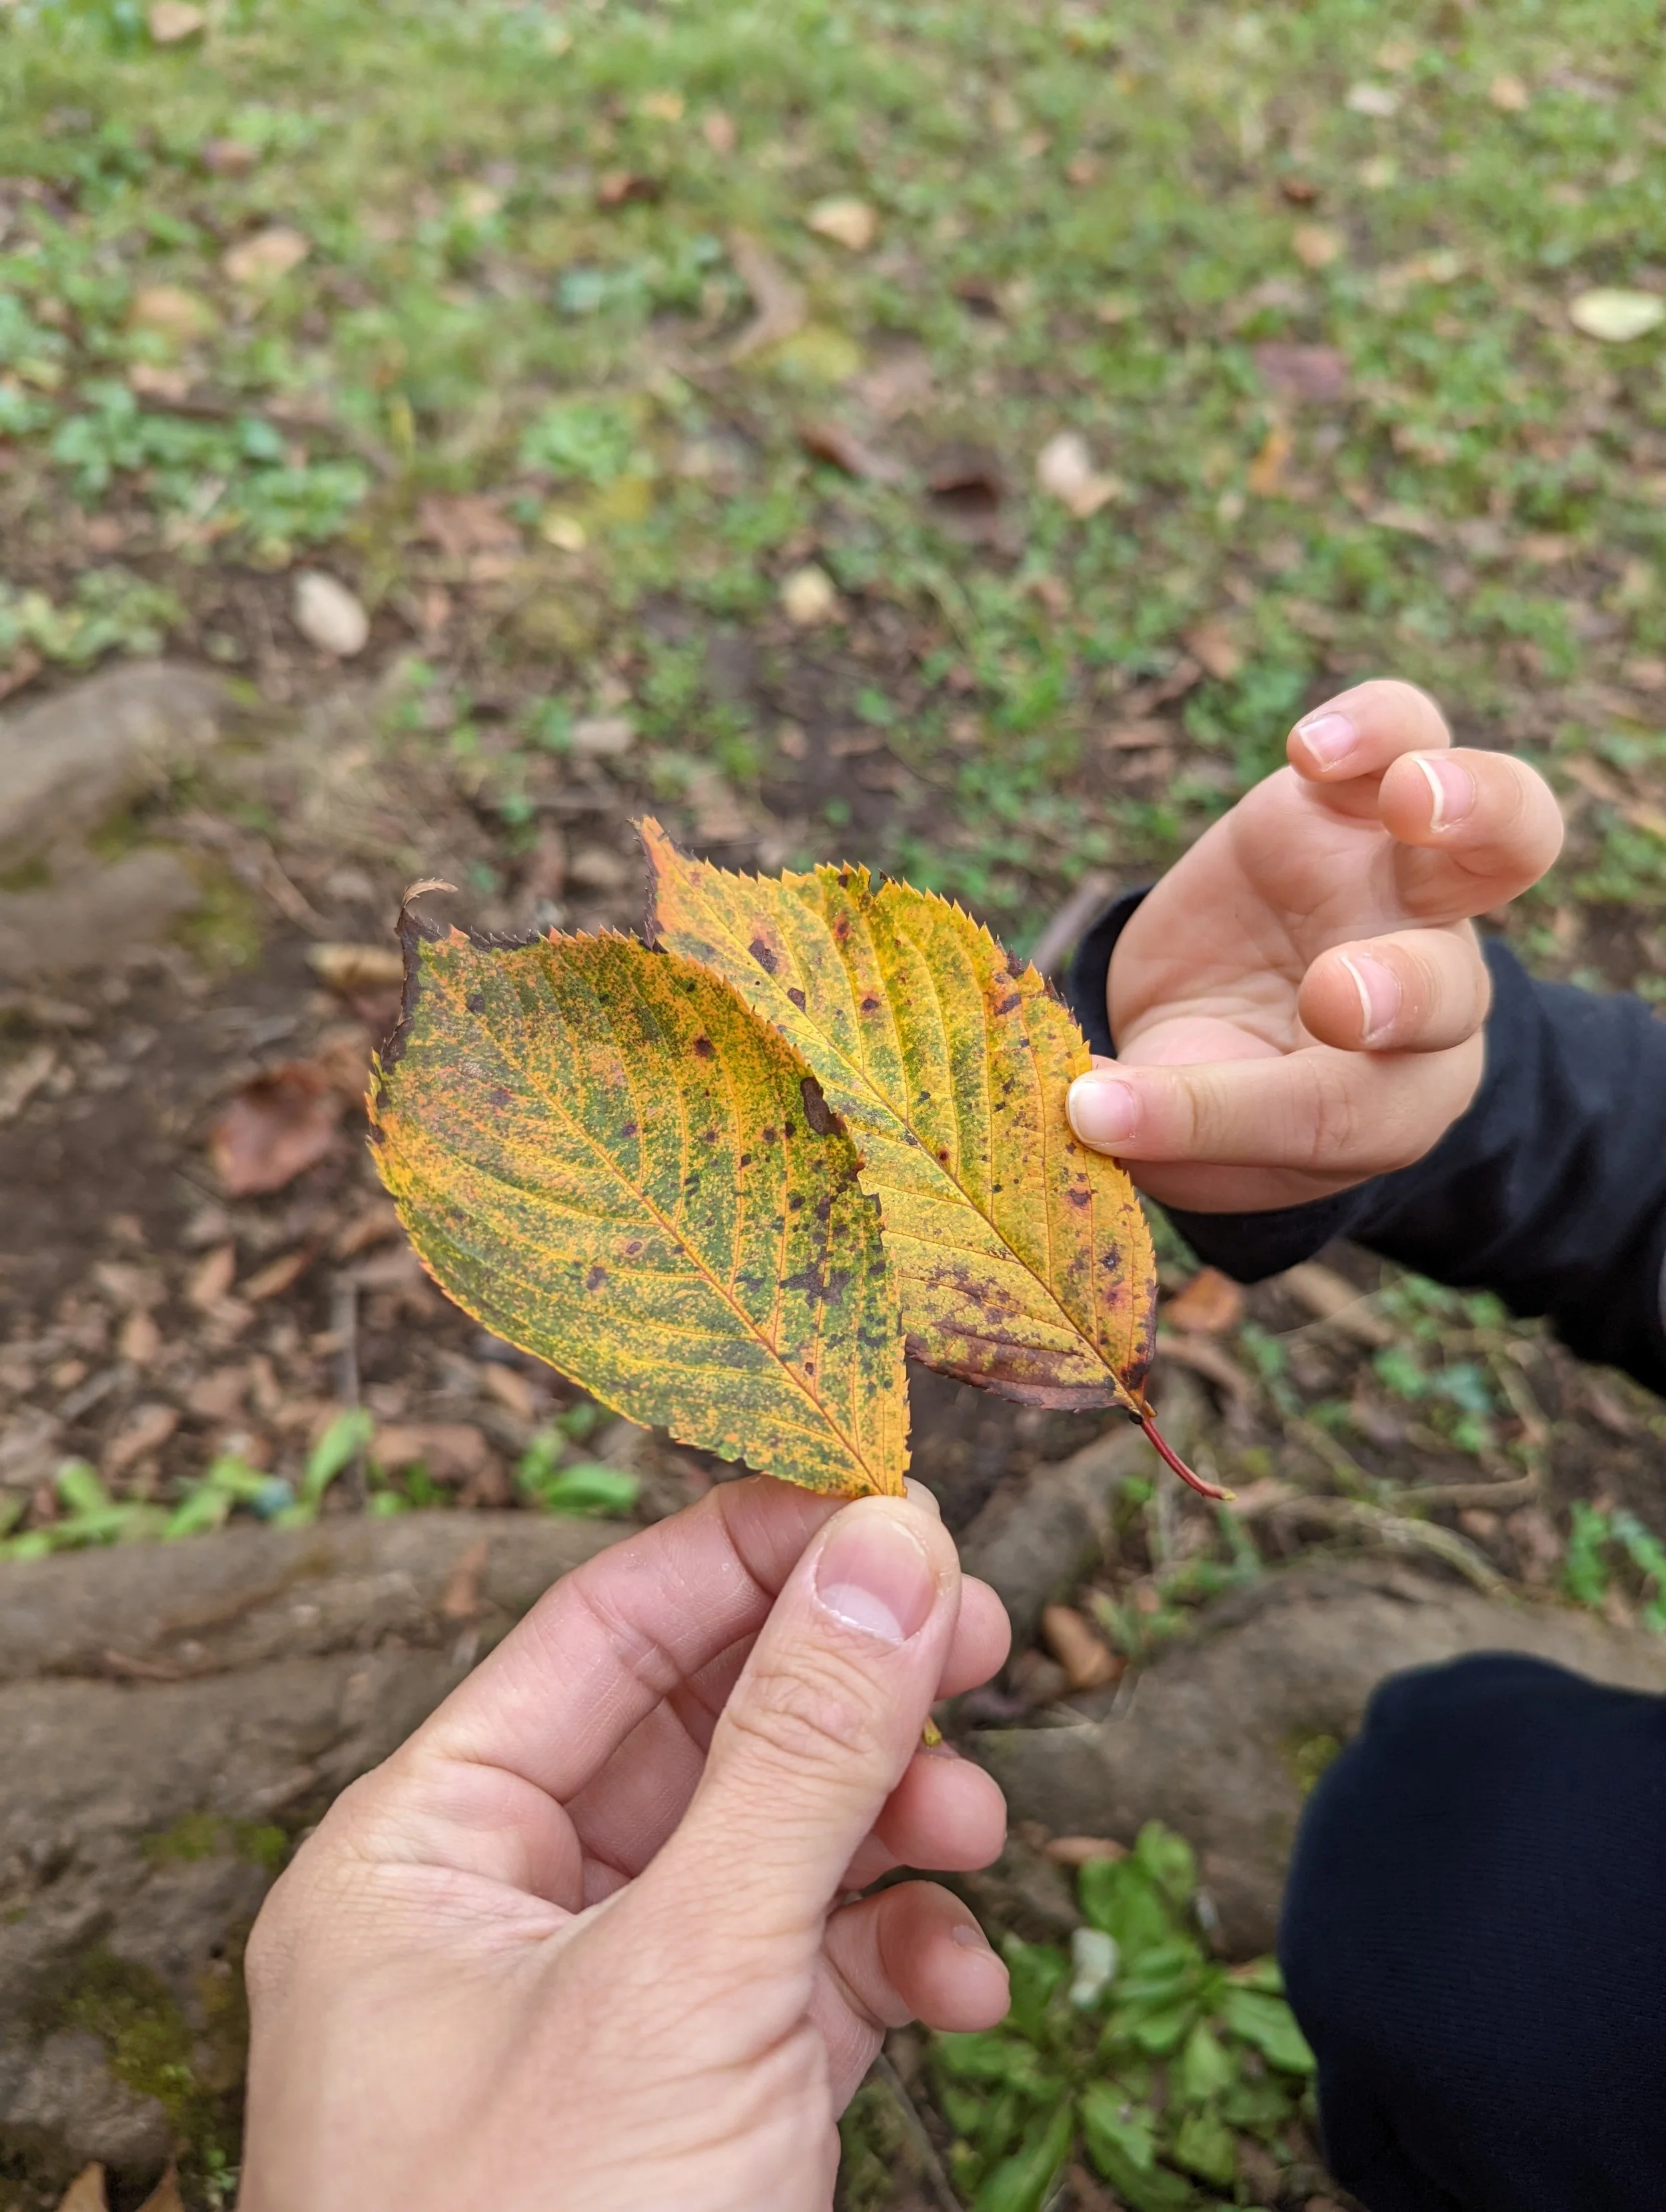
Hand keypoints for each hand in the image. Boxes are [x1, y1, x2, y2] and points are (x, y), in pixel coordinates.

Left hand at [238, 1478, 1009, 2211]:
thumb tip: (893, 1538)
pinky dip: (889, 1955)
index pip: (606, 1627)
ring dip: (886, 1823)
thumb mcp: (688, 1976)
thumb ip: (798, 1748)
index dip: (758, 1550)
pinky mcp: (694, 2099)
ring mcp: (605, 2011)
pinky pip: (804, 1972)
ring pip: (769, 1844)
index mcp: (425, 1852)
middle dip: (847, 1688)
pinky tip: (955, 1977)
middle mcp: (505, 1915)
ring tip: (975, 1832)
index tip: (904, 1505)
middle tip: (981, 1641)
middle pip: (703, 1725)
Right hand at [1067, 680, 1563, 1212]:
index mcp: (1382, 1104)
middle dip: (1400, 992)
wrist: (1218, 1015)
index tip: (1097, 1113)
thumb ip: (1152, 1122)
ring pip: (1506, 838)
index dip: (1211, 1115)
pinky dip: (1379, 728)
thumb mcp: (1180, 1138)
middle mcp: (1419, 998)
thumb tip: (1063, 1106)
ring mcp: (1397, 886)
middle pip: (1454, 990)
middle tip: (1334, 996)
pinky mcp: (1345, 799)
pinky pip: (1406, 735)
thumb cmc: (1204, 1084)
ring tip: (1412, 795)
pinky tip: (1313, 748)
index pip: (1322, 1112)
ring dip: (1477, 811)